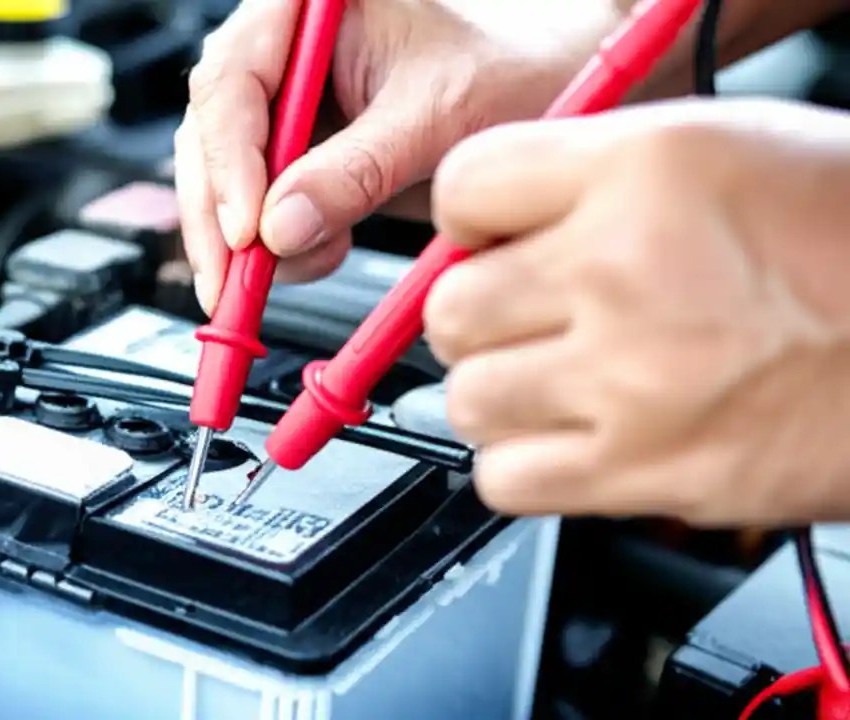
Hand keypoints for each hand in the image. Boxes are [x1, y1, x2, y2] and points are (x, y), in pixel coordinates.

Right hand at [176, 0, 625, 312]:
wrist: (546, 90)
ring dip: (243, 239)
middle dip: (219, 216)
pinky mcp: (298, 148)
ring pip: (222, 173)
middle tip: (234, 284)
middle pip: (212, 130)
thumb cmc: (511, 68)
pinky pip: (257, 201)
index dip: (229, 160)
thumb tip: (281, 229)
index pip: (234, 78)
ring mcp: (287, 98)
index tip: (248, 229)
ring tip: (295, 268)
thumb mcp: (437, 117)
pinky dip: (272, 245)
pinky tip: (310, 257)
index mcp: (308, 2)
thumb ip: (357, 171)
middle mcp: (285, 43)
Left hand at [425, 98, 849, 527]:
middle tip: (527, 317)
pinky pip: (505, 480)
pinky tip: (572, 437)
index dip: (468, 221)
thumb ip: (594, 175)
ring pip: (467, 400)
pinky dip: (523, 465)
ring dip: (500, 393)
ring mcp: (633, 382)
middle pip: (448, 307)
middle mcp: (626, 271)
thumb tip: (490, 223)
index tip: (488, 242)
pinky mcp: (649, 472)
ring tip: (559, 380)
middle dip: (478, 315)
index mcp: (646, 170)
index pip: (464, 188)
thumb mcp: (725, 147)